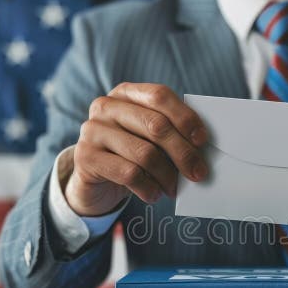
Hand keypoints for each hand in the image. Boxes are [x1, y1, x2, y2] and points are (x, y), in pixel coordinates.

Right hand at [65, 83, 208, 215]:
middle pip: (156, 125)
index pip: (160, 96)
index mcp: (126, 93)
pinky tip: (153, 194)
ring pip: (144, 153)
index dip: (185, 117)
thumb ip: (170, 134)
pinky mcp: (85, 157)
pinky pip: (128, 174)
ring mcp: (92, 130)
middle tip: (198, 173)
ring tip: (173, 188)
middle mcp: (106, 106)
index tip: (202, 141)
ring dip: (167, 176)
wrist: (94, 180)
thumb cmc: (130, 155)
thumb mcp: (149, 139)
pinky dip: (148, 188)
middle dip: (183, 153)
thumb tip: (202, 149)